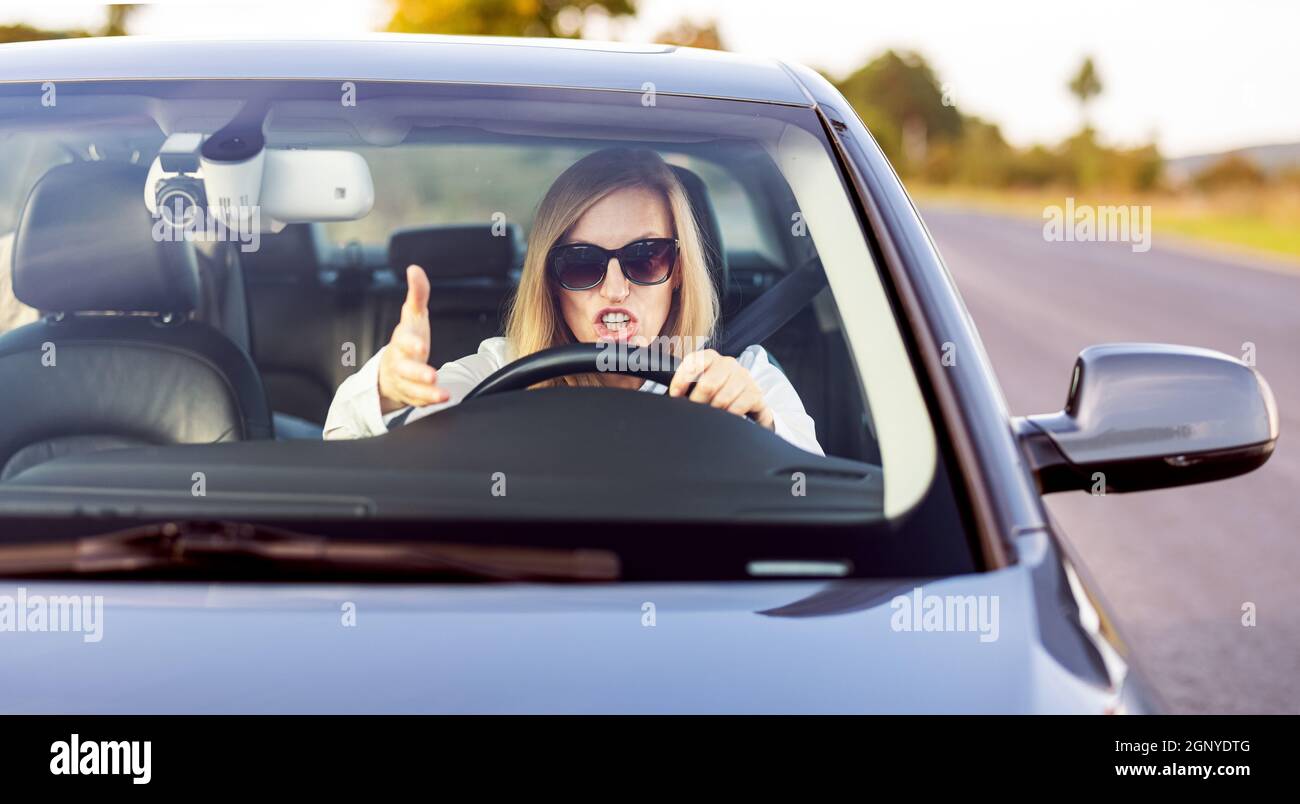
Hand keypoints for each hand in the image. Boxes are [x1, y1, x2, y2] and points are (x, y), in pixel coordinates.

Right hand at [377, 266, 449, 412]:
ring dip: (426, 392)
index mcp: (401, 341)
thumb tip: (414, 269)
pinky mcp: (412, 395)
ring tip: (442, 394)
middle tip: (432, 376)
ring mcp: (405, 381)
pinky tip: (444, 398)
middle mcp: (400, 362)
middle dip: (417, 373)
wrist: (390, 370)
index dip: (410, 344)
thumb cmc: (406, 339)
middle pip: (405, 369)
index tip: (421, 346)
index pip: (402, 341)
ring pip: (412, 389)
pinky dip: (430, 401)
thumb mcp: (412, 316)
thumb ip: (417, 294)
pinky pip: (419, 401)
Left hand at [667, 348, 773, 429]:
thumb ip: (682, 380)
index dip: (681, 381)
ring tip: (710, 415)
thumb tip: (663, 375)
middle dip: (697, 403)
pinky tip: (726, 416)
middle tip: (694, 411)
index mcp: (711, 357)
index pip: (693, 363)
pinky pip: (737, 407)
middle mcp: (728, 363)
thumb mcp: (699, 382)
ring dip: (713, 412)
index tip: (675, 396)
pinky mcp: (755, 392)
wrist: (746, 400)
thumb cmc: (716, 391)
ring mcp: (743, 377)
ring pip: (722, 399)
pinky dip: (728, 416)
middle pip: (707, 385)